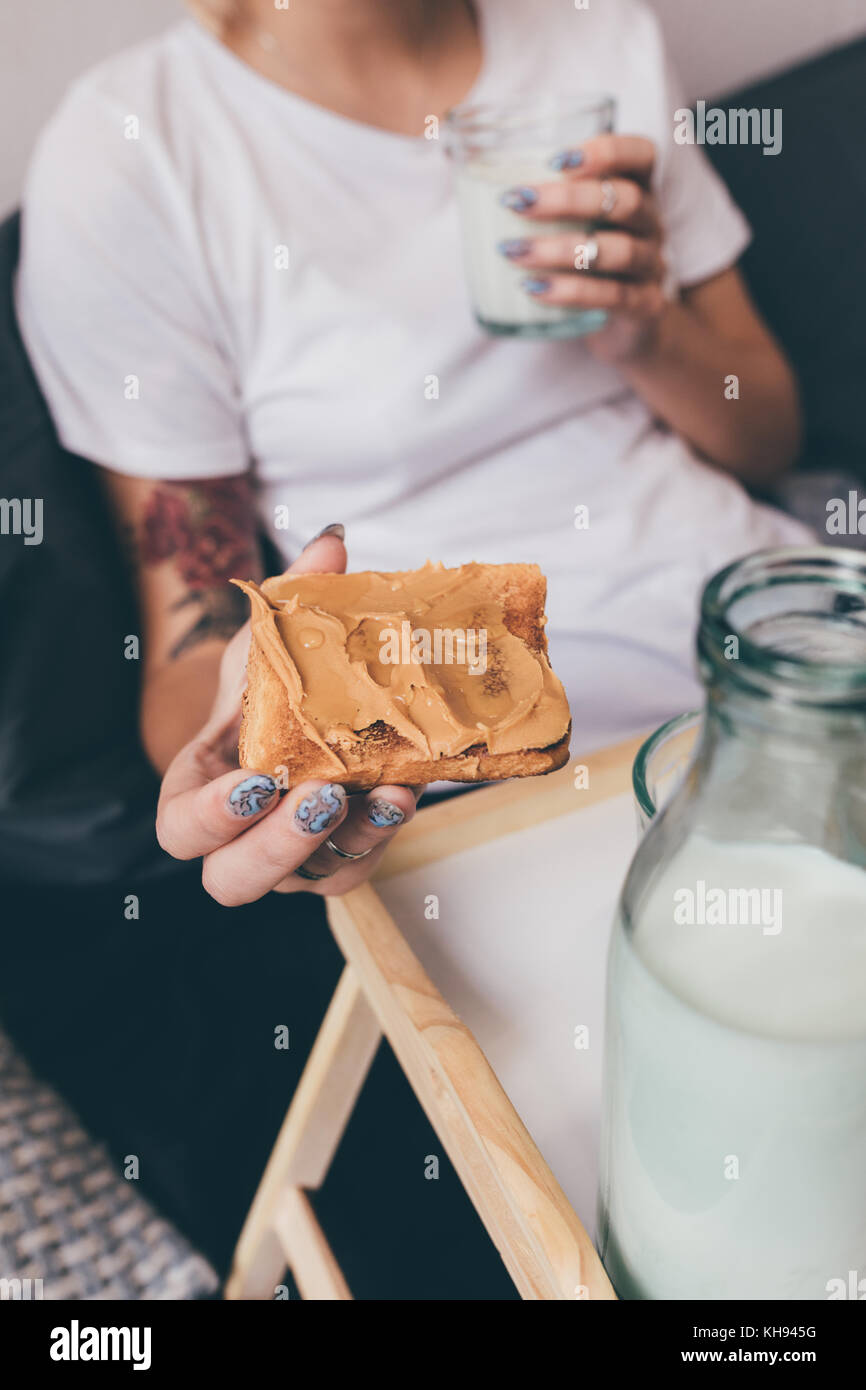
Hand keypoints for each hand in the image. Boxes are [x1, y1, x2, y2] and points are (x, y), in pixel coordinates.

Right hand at [155, 531, 417, 903]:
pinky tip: (407, 791)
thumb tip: (332, 540)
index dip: (210, 817)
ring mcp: (294, 858)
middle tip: (319, 798)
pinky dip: (383, 832)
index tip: (254, 782)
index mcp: (197, 791)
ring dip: (350, 841)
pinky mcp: (344, 856)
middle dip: (278, 846)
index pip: (180, 830)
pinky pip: (360, 863)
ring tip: (386, 796)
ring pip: (310, 879)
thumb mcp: (267, 638)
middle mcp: (240, 838)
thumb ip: (288, 593)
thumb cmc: (266, 684)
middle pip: (235, 880)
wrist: (303, 713)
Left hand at [499, 134, 666, 360]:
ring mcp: (651, 266)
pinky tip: (534, 288)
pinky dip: (570, 292)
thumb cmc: (586, 259)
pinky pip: (611, 297)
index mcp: (638, 189)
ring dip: (559, 249)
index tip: (556, 158)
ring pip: (616, 251)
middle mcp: (651, 223)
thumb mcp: (571, 222)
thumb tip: (451, 156)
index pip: (640, 154)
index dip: (606, 151)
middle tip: (515, 202)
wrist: (628, 327)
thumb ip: (532, 190)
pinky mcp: (643, 307)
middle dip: (567, 199)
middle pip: (625, 200)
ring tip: (513, 252)